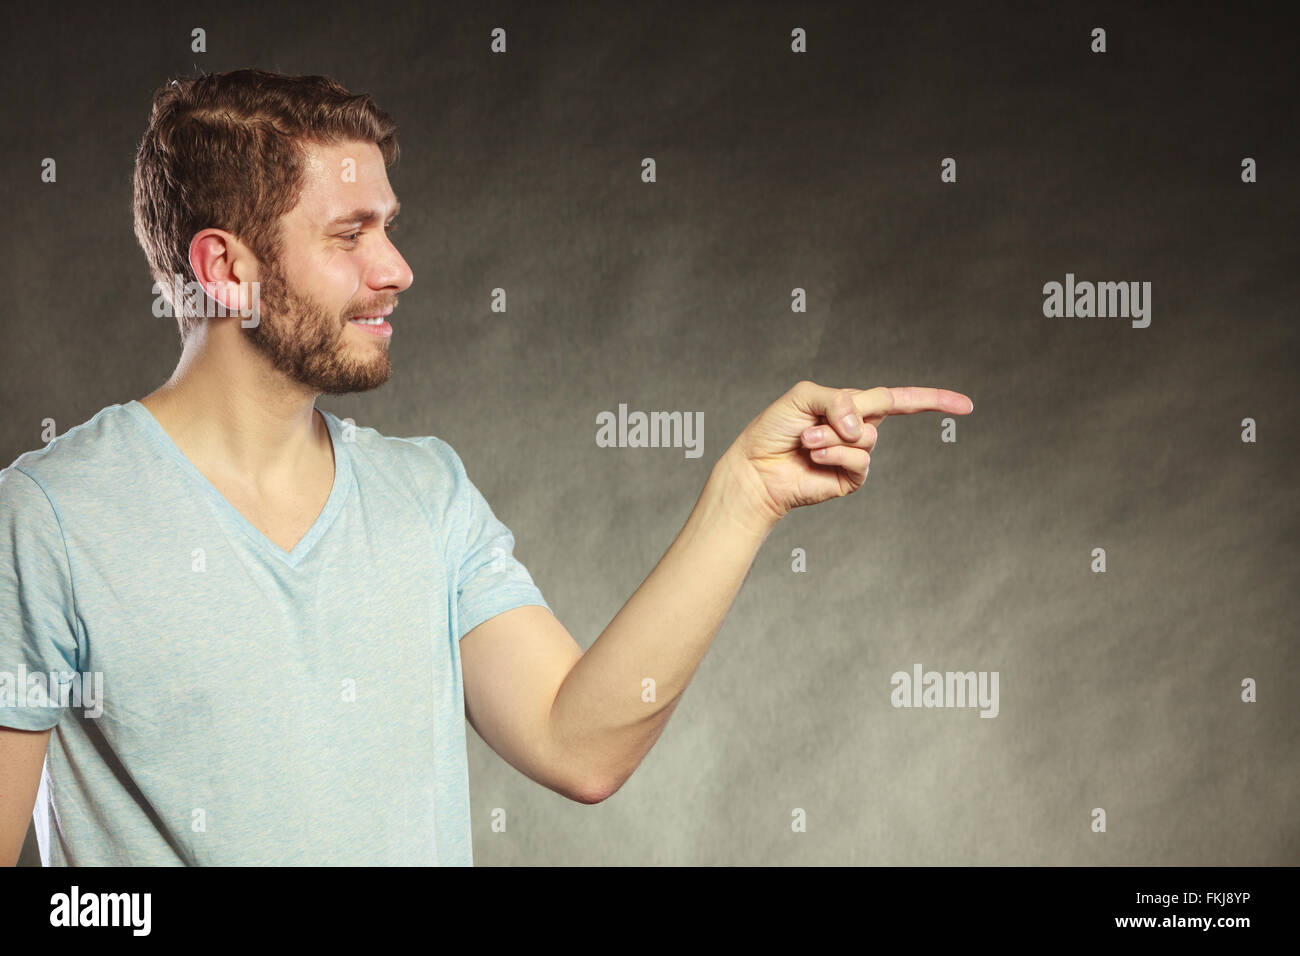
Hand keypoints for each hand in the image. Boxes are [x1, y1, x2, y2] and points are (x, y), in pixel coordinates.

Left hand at [719, 380, 973, 527]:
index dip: (934, 399)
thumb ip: (839, 401)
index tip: (966, 405)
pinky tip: (814, 456)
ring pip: (868, 437)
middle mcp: (858, 429)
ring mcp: (855, 456)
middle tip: (807, 430)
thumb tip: (862, 426)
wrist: (755, 469)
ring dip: (831, 437)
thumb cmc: (774, 430)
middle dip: (847, 417)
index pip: (899, 399)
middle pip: (885, 412)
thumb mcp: (804, 397)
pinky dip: (835, 454)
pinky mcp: (850, 479)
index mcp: (851, 405)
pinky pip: (859, 460)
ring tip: (805, 442)